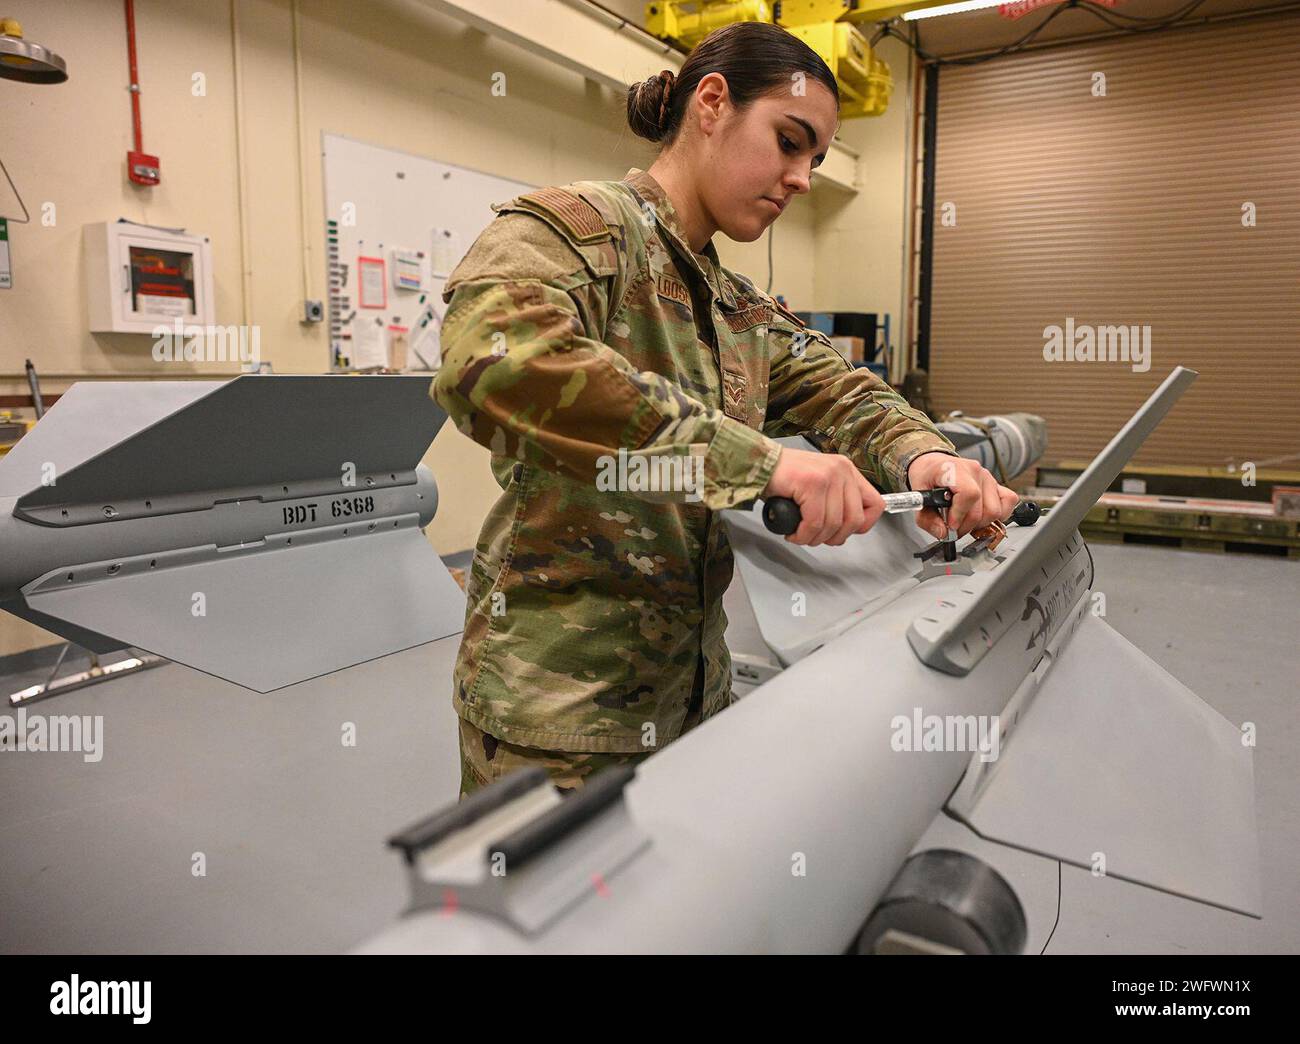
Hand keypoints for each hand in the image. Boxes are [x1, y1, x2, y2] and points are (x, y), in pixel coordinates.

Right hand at [762, 447, 885, 545]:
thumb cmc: (784, 476)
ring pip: (833, 524)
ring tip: (800, 535)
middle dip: (834, 538)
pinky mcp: (812, 484)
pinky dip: (802, 534)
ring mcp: (828, 476)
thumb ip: (836, 500)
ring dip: (813, 538)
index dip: (863, 525)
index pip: (876, 504)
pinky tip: (793, 533)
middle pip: (854, 520)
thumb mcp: (819, 484)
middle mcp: (842, 470)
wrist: (758, 463)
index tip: (844, 532)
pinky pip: (814, 522)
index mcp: (847, 470)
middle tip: (816, 538)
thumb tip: (845, 527)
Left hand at [907, 452, 1018, 539]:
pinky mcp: (997, 484)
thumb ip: (927, 519)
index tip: (951, 525)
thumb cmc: (928, 478)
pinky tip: (981, 517)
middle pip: (983, 509)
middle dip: (967, 526)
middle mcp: (974, 471)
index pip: (969, 494)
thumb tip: (943, 533)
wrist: (935, 466)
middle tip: (954, 529)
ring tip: (966, 522)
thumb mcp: (918, 498)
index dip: (961, 514)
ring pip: (996, 510)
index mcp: (953, 470)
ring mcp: (988, 477)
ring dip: (980, 524)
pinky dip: (997, 516)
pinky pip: (1008, 502)